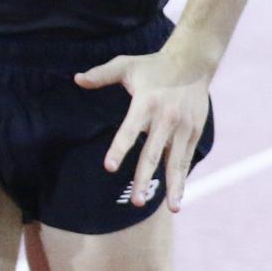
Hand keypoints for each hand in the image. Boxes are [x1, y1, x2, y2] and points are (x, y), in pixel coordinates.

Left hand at [75, 45, 213, 212]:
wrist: (193, 62)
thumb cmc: (154, 65)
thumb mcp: (126, 65)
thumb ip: (101, 74)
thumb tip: (77, 79)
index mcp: (146, 103)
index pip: (129, 130)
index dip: (120, 149)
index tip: (110, 167)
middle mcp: (165, 118)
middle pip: (153, 153)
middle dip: (145, 178)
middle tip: (137, 200)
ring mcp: (182, 127)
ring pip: (175, 162)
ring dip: (172, 186)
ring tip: (172, 208)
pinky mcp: (194, 132)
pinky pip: (186, 160)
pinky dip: (182, 179)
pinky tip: (177, 199)